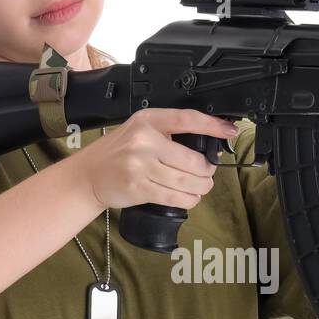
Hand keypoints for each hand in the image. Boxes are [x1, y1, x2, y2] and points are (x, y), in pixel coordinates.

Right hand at [80, 108, 237, 209]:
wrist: (89, 174)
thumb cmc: (118, 152)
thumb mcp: (140, 130)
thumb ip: (167, 133)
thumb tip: (207, 146)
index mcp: (148, 120)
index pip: (187, 119)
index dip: (212, 125)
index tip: (229, 131)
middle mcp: (144, 141)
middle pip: (193, 160)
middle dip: (207, 171)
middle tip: (207, 174)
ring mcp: (140, 165)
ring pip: (187, 181)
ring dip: (201, 187)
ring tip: (201, 187)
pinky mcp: (139, 188)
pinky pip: (174, 196)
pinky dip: (188, 200)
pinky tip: (190, 197)